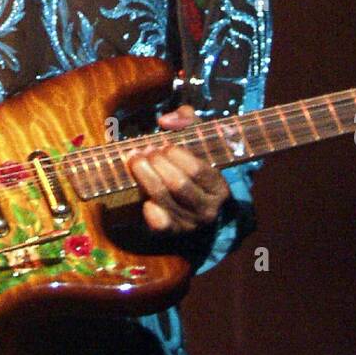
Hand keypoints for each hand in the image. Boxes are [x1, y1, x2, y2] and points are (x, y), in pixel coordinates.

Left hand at [127, 103, 228, 233]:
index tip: (163, 145)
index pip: (197, 170)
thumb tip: (165, 121)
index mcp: (219, 188)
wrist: (197, 207)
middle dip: (157, 164)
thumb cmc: (194, 166)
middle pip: (177, 185)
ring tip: (136, 161)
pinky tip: (143, 195)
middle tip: (144, 151)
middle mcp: (208, 210)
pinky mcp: (172, 233)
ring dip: (145, 177)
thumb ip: (187, 121)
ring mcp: (190, 224)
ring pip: (163, 200)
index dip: (176, 155)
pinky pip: (159, 224)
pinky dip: (148, 209)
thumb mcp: (199, 141)